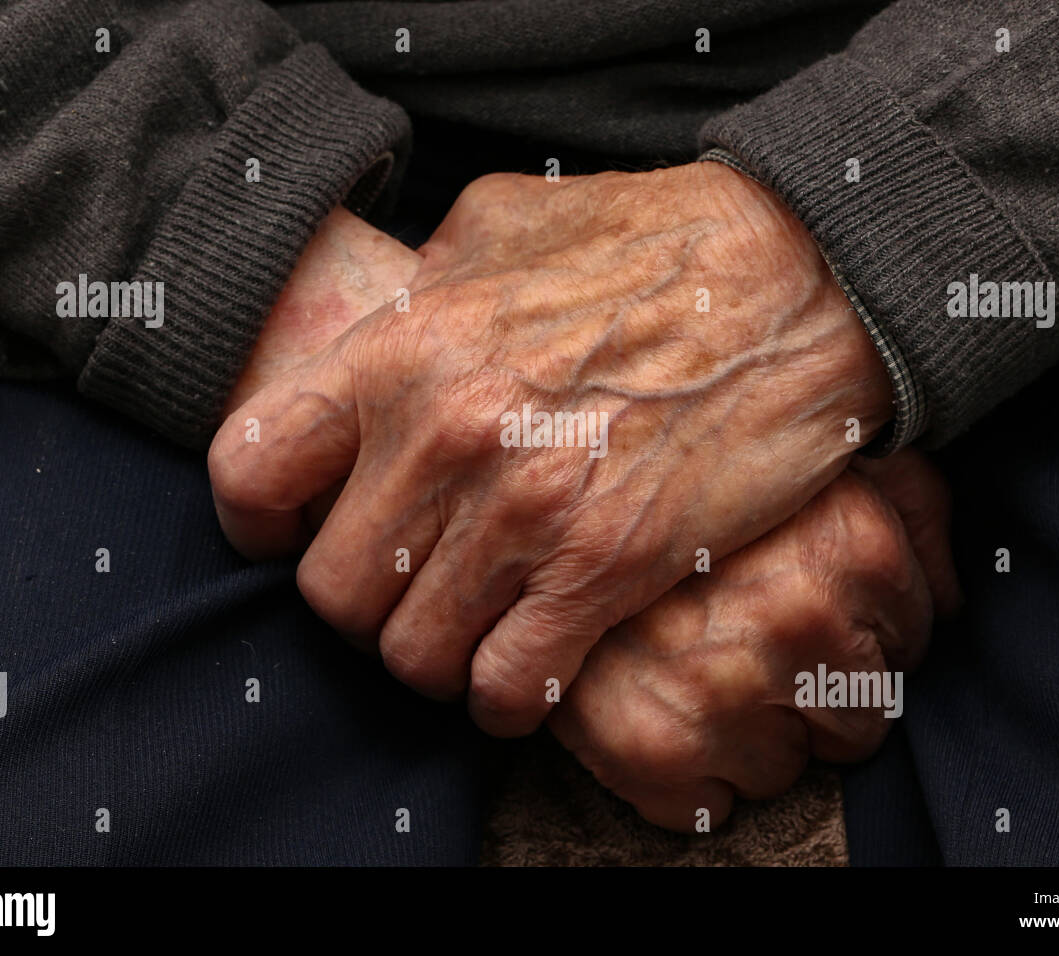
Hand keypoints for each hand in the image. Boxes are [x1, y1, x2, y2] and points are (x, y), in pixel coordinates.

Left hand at [208, 163, 892, 736]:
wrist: (806, 275)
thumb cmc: (658, 241)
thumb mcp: (509, 221)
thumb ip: (424, 284)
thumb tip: (387, 318)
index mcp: (403, 349)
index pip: (252, 473)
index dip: (263, 524)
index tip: (302, 533)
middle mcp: (448, 435)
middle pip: (332, 594)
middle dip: (365, 606)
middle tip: (412, 588)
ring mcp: (528, 509)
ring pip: (413, 657)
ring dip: (437, 657)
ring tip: (475, 628)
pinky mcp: (608, 566)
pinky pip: (510, 688)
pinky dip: (508, 696)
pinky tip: (532, 662)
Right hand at [547, 449, 958, 830]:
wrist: (546, 493)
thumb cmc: (687, 471)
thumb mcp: (823, 457)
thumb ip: (912, 506)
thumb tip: (953, 593)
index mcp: (853, 550)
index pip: (912, 647)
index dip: (860, 639)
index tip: (805, 617)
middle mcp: (800, 623)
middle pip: (860, 723)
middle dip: (812, 696)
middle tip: (745, 642)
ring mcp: (724, 693)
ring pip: (787, 768)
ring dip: (752, 736)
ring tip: (697, 665)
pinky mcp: (652, 753)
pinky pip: (709, 806)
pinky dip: (689, 778)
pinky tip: (663, 707)